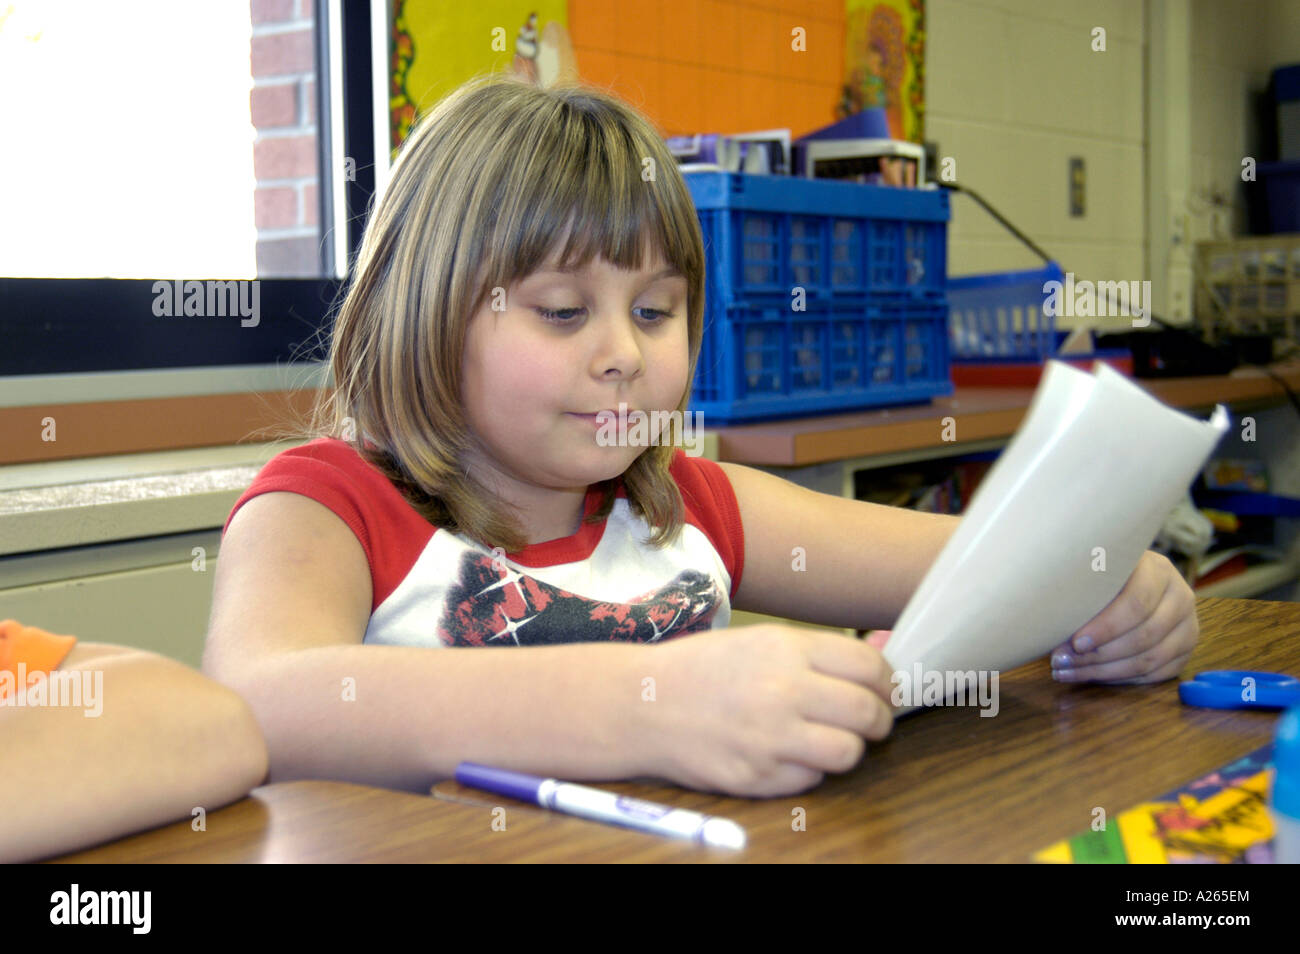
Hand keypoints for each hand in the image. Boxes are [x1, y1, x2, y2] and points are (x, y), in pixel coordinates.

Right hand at [643, 625, 893, 796]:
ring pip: (848, 752)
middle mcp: (783, 690)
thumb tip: (880, 667)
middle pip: (866, 712)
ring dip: (847, 748)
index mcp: (785, 648)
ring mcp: (770, 737)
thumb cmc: (702, 670)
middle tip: (869, 722)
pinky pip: (810, 779)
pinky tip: (787, 754)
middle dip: (878, 720)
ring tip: (829, 740)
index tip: (884, 691)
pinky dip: (807, 770)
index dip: (887, 682)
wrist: (642, 704)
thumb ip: (815, 655)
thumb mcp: (758, 642)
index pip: (868, 666)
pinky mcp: (757, 775)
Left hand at [1050, 550, 1197, 683]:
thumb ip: (1081, 595)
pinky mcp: (1184, 650)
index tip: (1075, 642)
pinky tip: (1088, 676)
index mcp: (1157, 569)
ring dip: (1103, 671)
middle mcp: (1180, 596)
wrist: (1128, 579)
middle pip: (1145, 635)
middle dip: (1099, 654)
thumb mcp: (1092, 574)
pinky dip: (1118, 679)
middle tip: (1061, 661)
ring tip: (1066, 671)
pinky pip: (1155, 674)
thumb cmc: (1100, 576)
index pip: (1136, 603)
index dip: (1105, 627)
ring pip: (1150, 660)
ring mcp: (1188, 625)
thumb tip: (1060, 636)